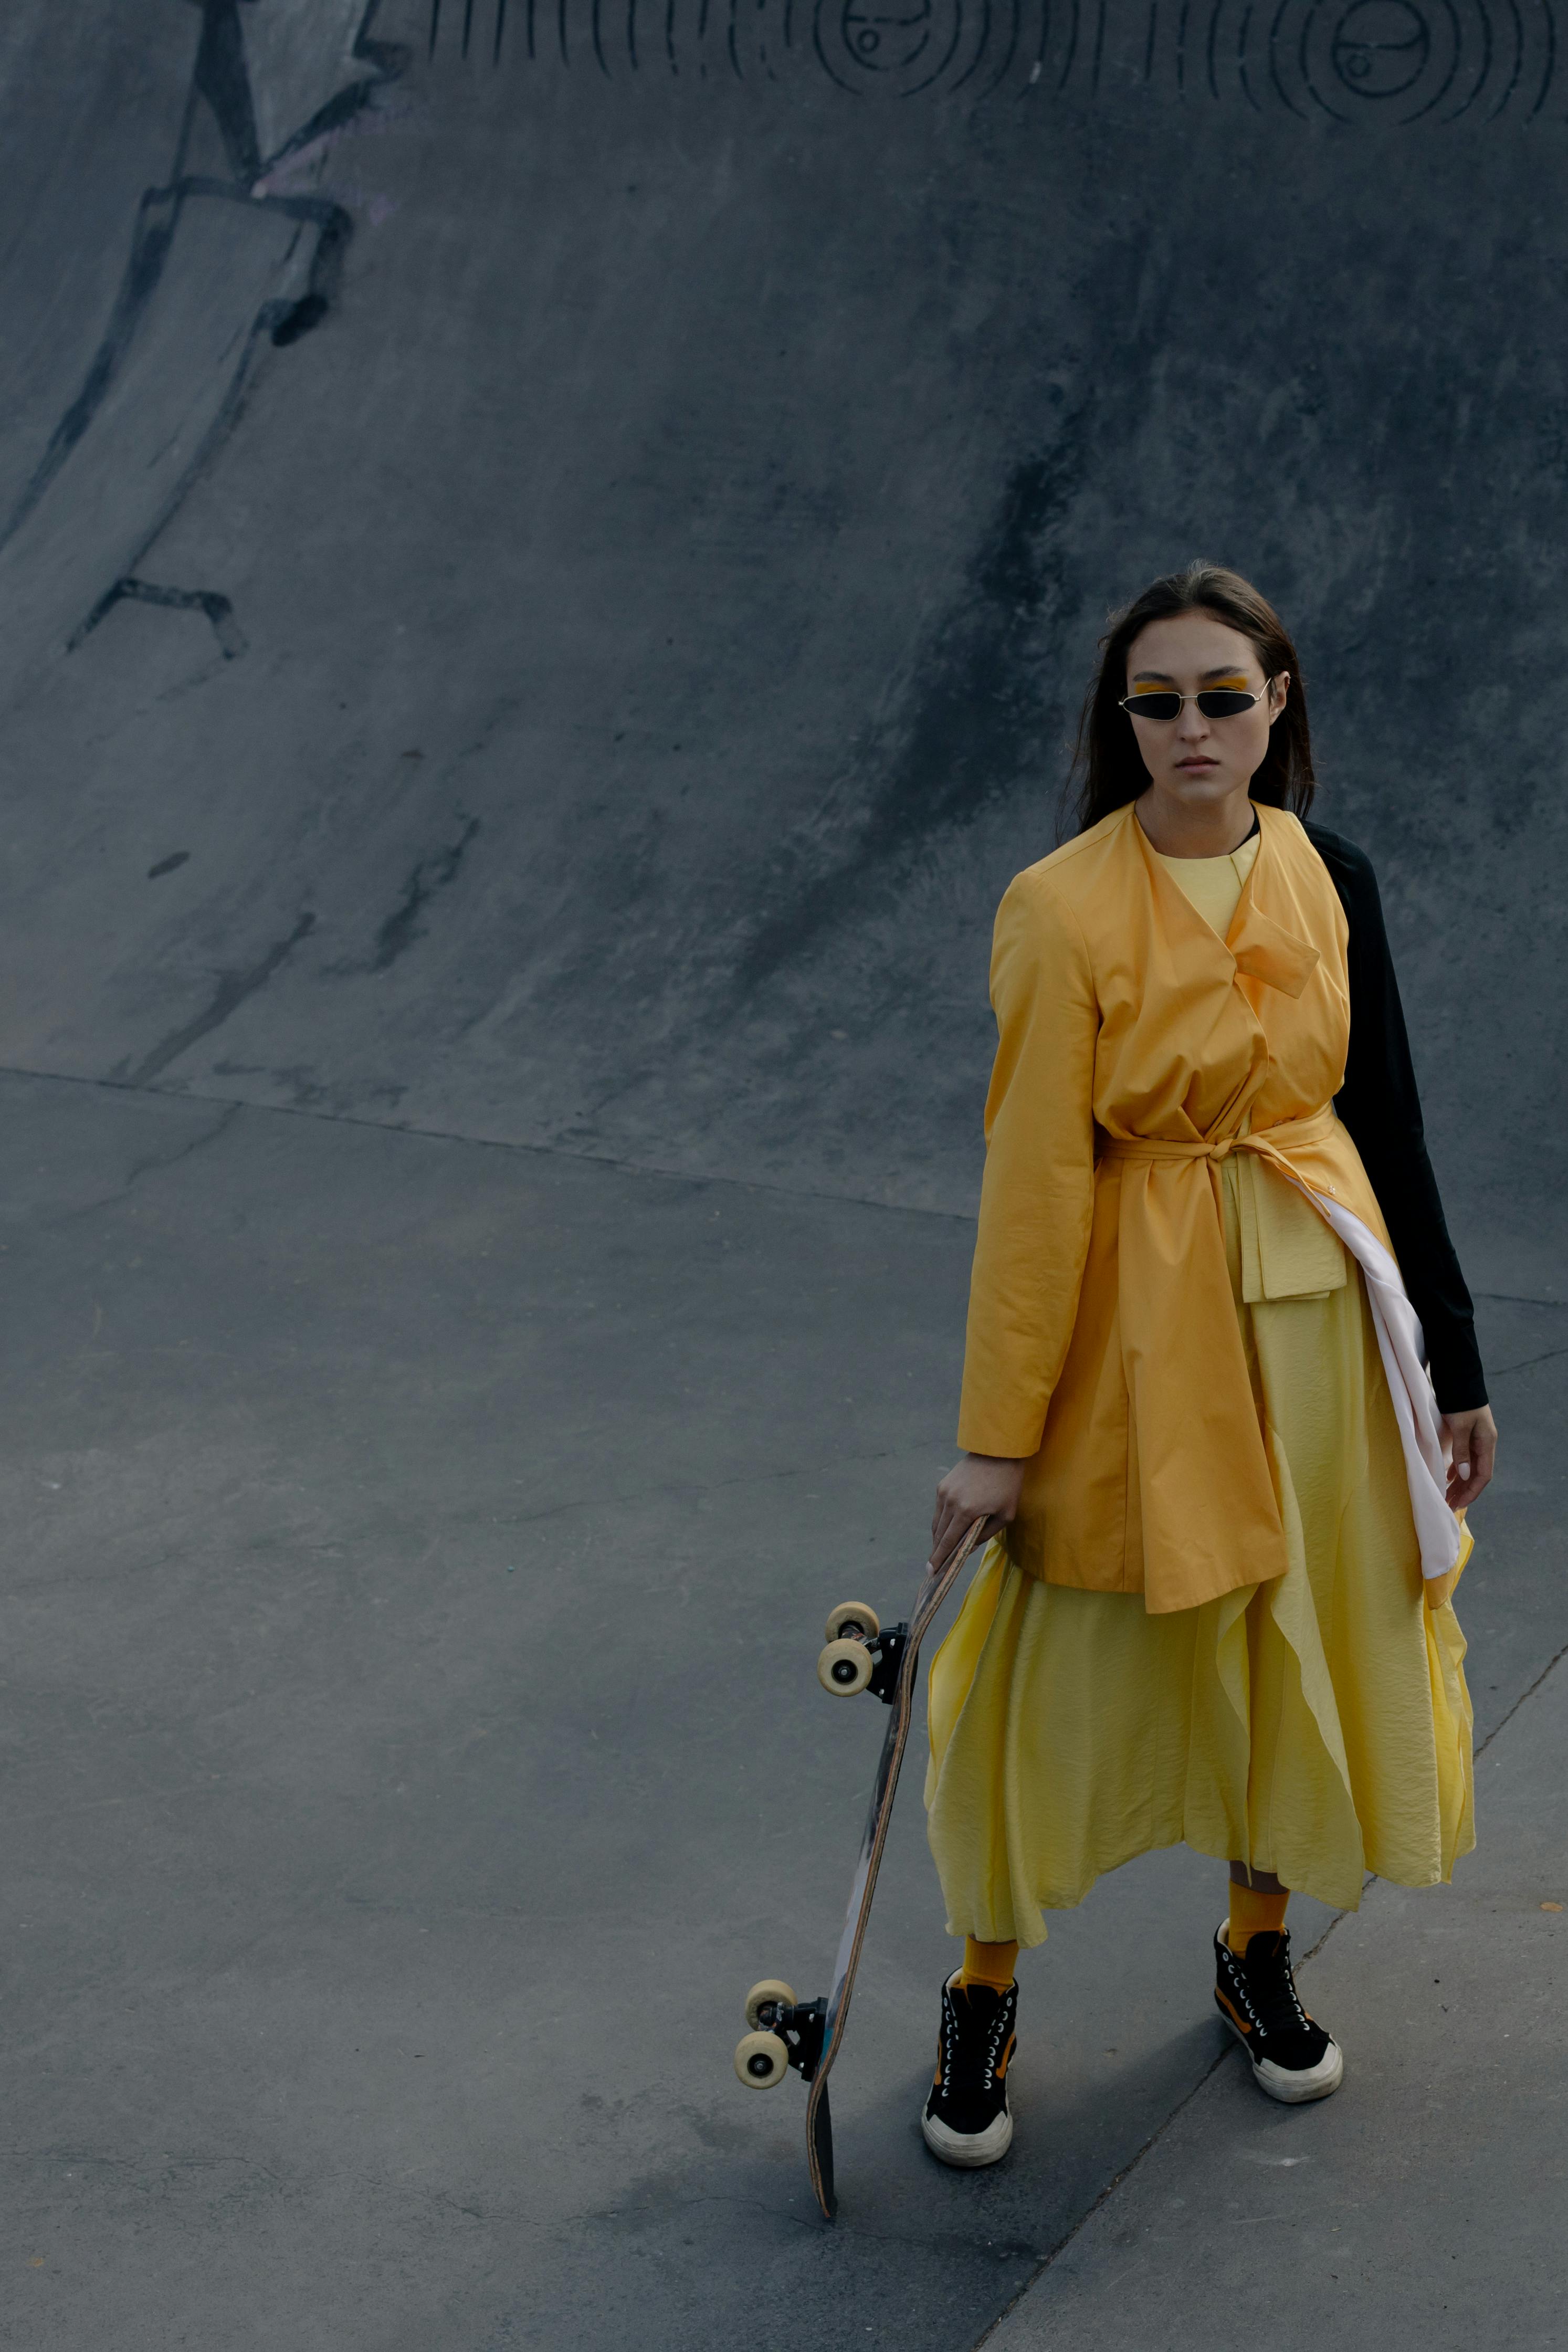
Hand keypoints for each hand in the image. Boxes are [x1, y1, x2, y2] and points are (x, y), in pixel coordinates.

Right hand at [929, 1452, 1026, 1574]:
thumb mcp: (1005, 1515)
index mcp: (967, 1511)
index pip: (949, 1541)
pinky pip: (939, 1509)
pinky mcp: (943, 1484)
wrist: (999, 1452)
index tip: (931, 1573)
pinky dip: (941, 1521)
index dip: (940, 1559)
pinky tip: (946, 1529)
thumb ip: (984, 1535)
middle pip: (939, 1534)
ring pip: (937, 1522)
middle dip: (937, 1551)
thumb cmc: (1008, 1485)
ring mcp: (944, 1492)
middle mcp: (951, 1502)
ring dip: (938, 1537)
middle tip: (934, 1567)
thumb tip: (967, 1549)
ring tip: (940, 1550)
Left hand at [1441, 1404, 1496, 1510]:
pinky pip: (1464, 1458)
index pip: (1483, 1475)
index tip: (1458, 1504)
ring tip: (1447, 1495)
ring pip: (1470, 1468)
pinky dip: (1456, 1469)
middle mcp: (1484, 1444)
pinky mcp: (1467, 1435)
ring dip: (1460, 1482)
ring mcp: (1477, 1440)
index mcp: (1487, 1443)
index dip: (1472, 1492)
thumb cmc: (1459, 1402)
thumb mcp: (1460, 1426)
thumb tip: (1462, 1476)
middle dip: (1464, 1491)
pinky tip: (1447, 1477)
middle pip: (1477, 1474)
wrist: (1459, 1379)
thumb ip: (1462, 1451)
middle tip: (1449, 1505)